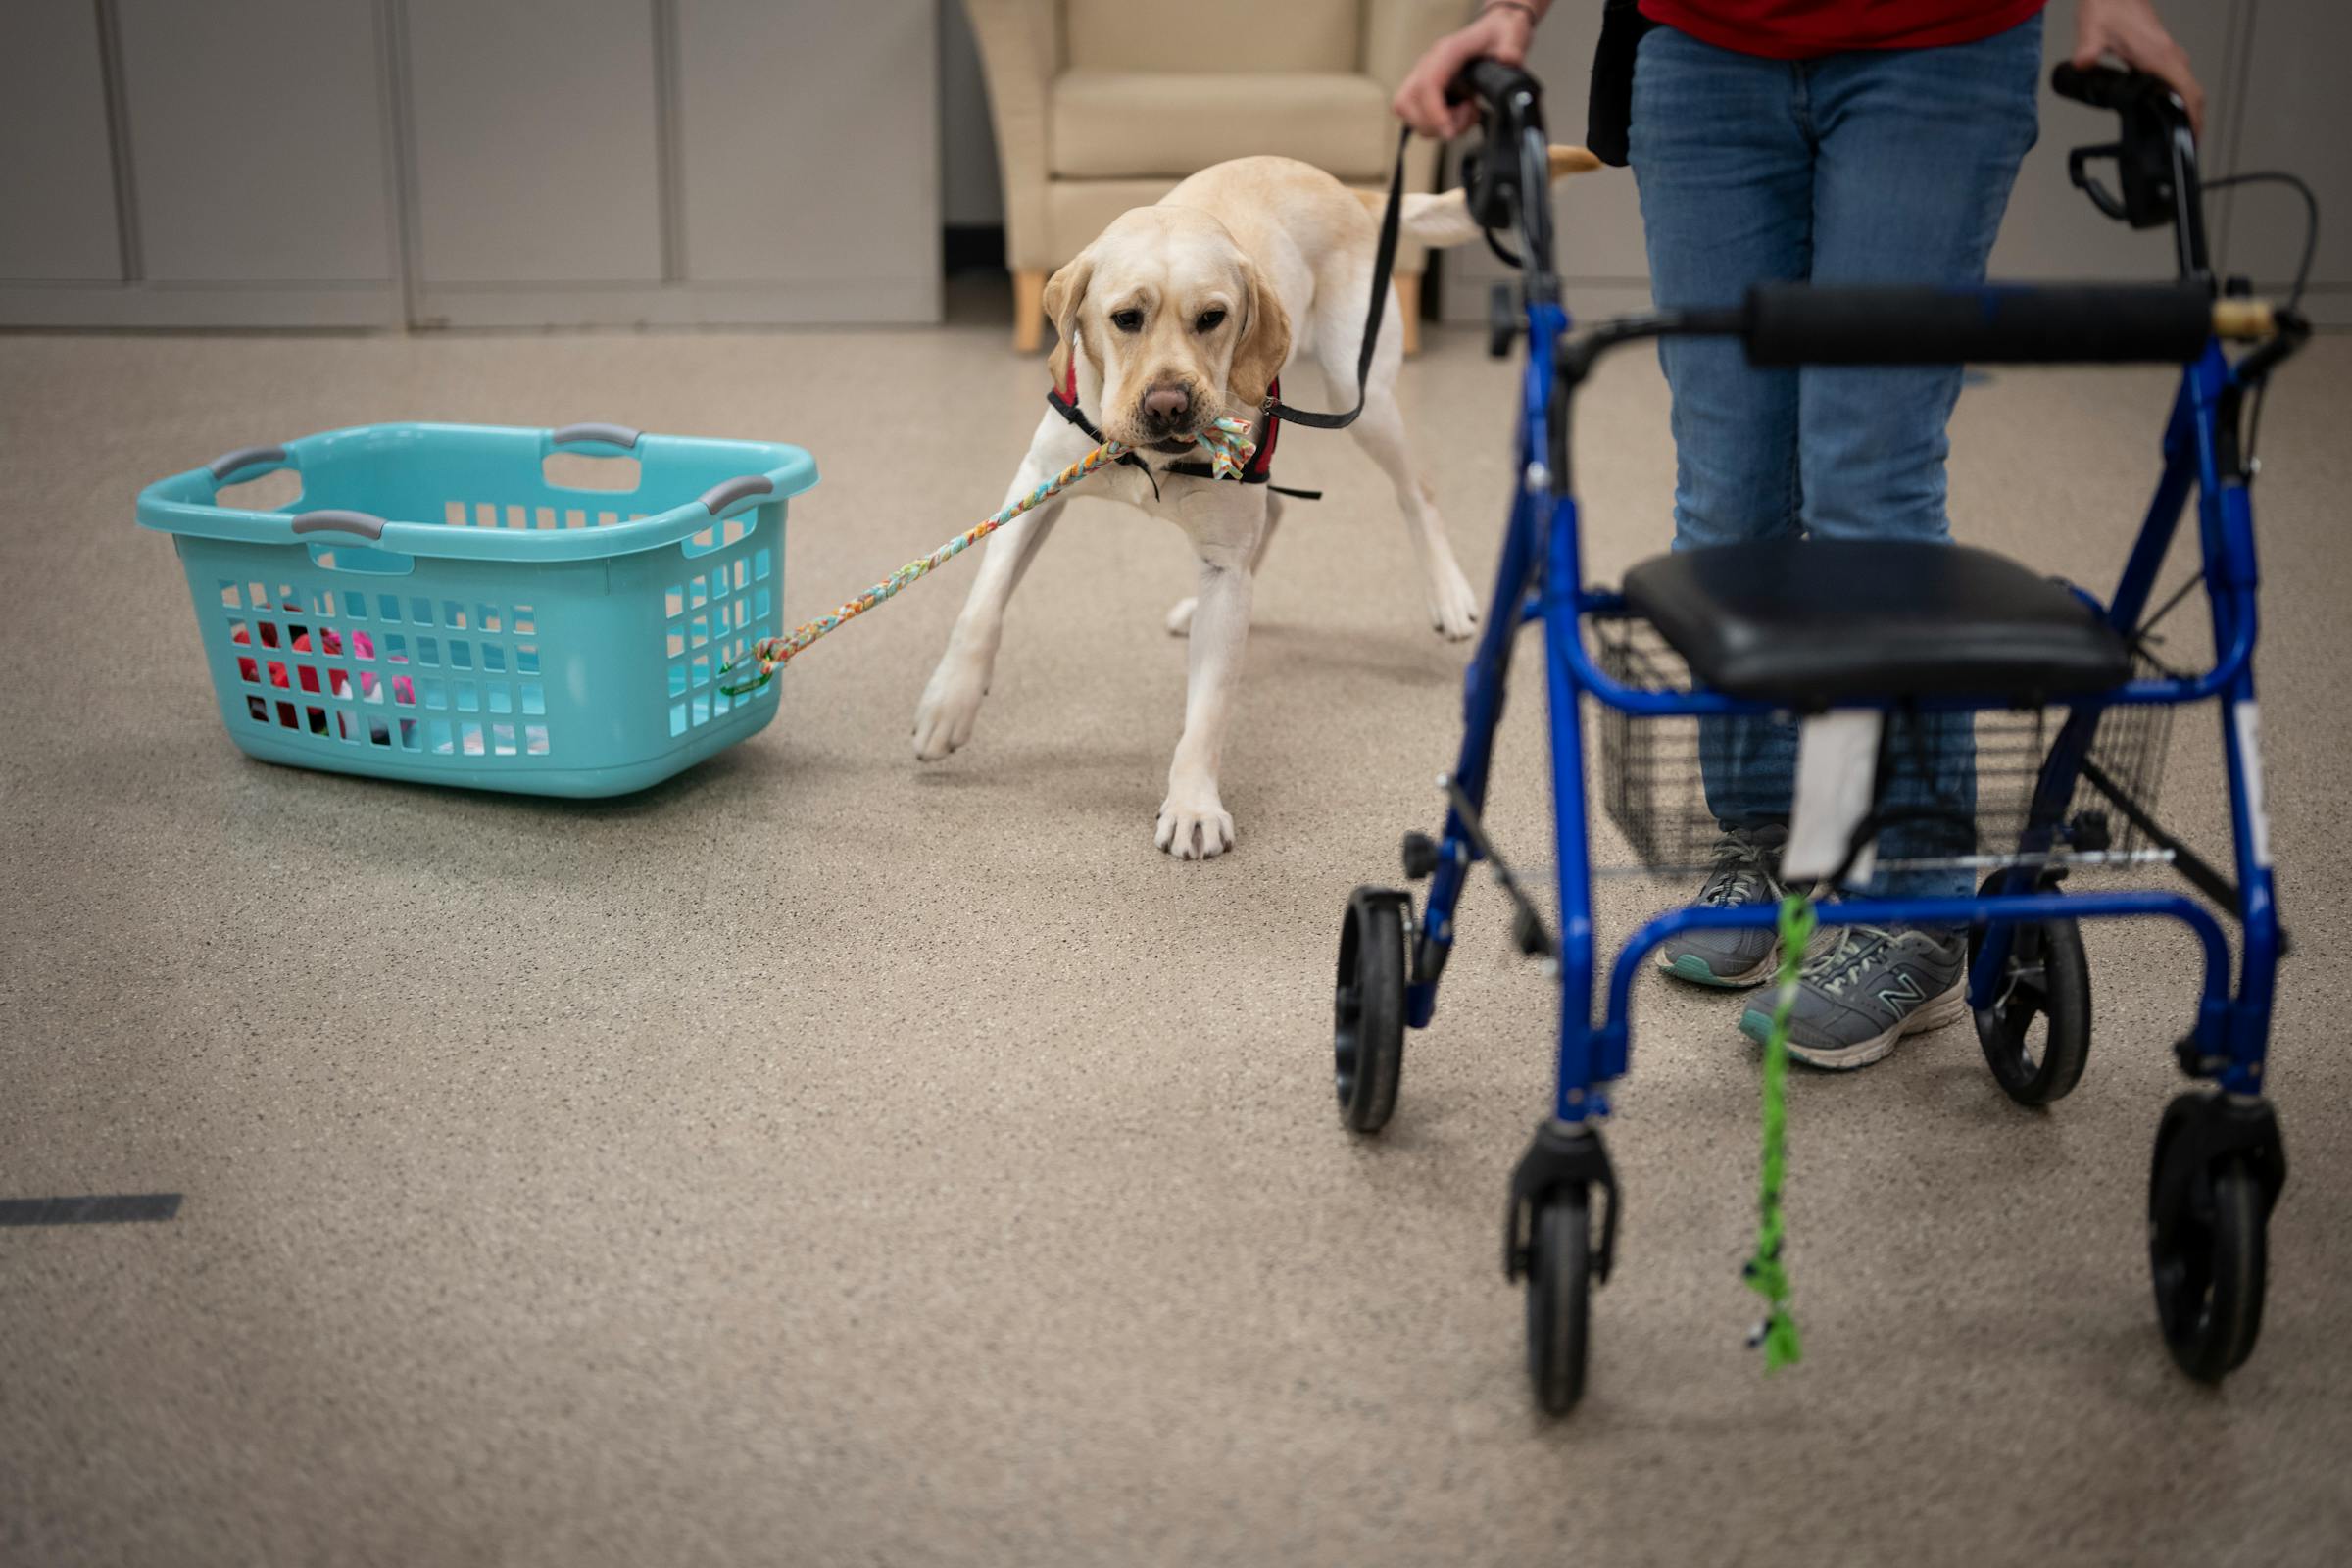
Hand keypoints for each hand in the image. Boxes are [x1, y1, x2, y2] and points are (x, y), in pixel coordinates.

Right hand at [1393, 3, 1540, 139]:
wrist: (1493, 32)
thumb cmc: (1498, 35)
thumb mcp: (1512, 35)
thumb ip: (1511, 49)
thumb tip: (1508, 60)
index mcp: (1447, 51)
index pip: (1427, 84)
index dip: (1434, 113)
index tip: (1449, 132)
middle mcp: (1429, 63)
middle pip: (1407, 102)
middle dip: (1433, 124)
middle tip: (1466, 116)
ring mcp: (1422, 77)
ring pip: (1408, 113)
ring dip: (1436, 126)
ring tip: (1466, 114)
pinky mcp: (1423, 91)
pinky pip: (1416, 116)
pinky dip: (1436, 125)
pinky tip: (1459, 115)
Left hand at [2073, 0, 2203, 137]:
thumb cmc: (2108, 5)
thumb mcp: (2092, 30)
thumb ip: (2087, 52)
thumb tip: (2082, 64)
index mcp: (2158, 56)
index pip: (2187, 90)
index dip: (2193, 116)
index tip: (2192, 136)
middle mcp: (2168, 56)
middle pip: (2193, 93)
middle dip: (2194, 120)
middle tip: (2188, 145)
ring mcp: (2167, 54)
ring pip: (2187, 86)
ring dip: (2187, 109)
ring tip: (2180, 133)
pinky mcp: (2161, 53)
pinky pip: (2178, 79)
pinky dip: (2178, 97)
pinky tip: (2165, 109)